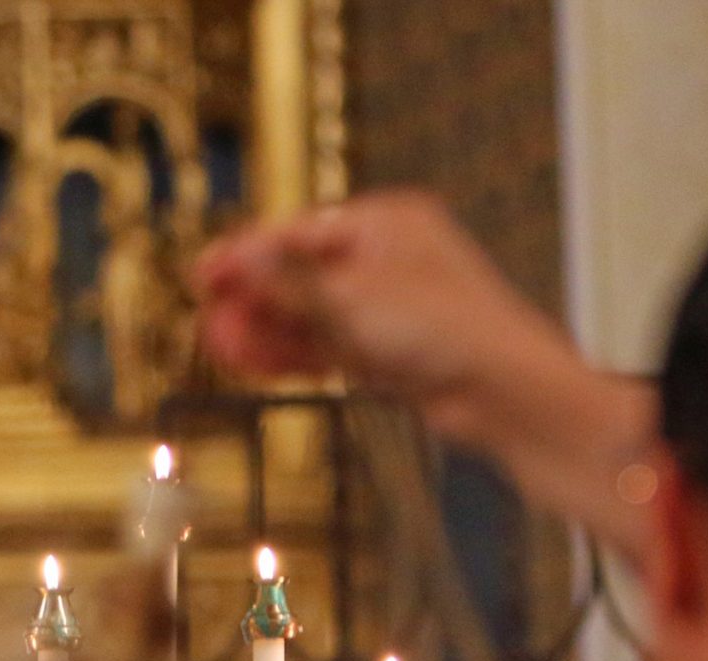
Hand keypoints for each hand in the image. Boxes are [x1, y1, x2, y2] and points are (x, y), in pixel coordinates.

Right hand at [195, 192, 657, 559]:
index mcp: (388, 221)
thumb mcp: (352, 297)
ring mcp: (389, 309)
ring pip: (314, 316)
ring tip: (219, 344)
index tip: (203, 273)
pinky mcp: (392, 355)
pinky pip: (330, 348)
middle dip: (254, 297)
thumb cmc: (444, 328)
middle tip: (206, 316)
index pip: (301, 232)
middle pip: (304, 274)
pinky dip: (294, 353)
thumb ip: (289, 283)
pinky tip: (253, 361)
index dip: (248, 254)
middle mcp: (388, 259)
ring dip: (268, 329)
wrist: (504, 391)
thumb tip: (236, 263)